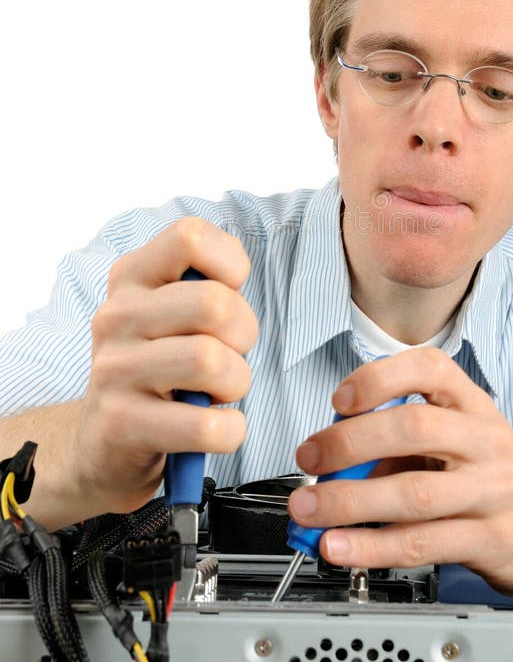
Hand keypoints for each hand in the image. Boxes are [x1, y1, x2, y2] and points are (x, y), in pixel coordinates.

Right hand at [78, 217, 257, 515]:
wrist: (104, 438)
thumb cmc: (162, 363)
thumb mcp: (174, 310)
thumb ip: (208, 281)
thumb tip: (235, 274)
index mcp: (132, 276)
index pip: (190, 236)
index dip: (230, 264)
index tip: (228, 294)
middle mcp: (116, 315)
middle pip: (214, 303)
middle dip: (245, 333)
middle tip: (231, 353)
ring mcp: (114, 368)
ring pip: (212, 361)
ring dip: (237, 383)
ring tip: (218, 391)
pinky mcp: (120, 421)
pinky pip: (204, 425)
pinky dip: (230, 431)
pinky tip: (219, 428)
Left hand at [289, 350, 512, 593]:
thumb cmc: (494, 474)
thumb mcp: (457, 441)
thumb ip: (400, 445)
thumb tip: (332, 462)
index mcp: (472, 405)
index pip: (429, 369)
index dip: (380, 378)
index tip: (341, 399)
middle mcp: (485, 441)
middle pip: (414, 429)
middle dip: (349, 443)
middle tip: (309, 459)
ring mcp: (491, 491)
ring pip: (414, 493)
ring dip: (350, 501)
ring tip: (310, 510)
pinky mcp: (491, 539)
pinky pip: (423, 543)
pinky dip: (373, 546)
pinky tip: (342, 547)